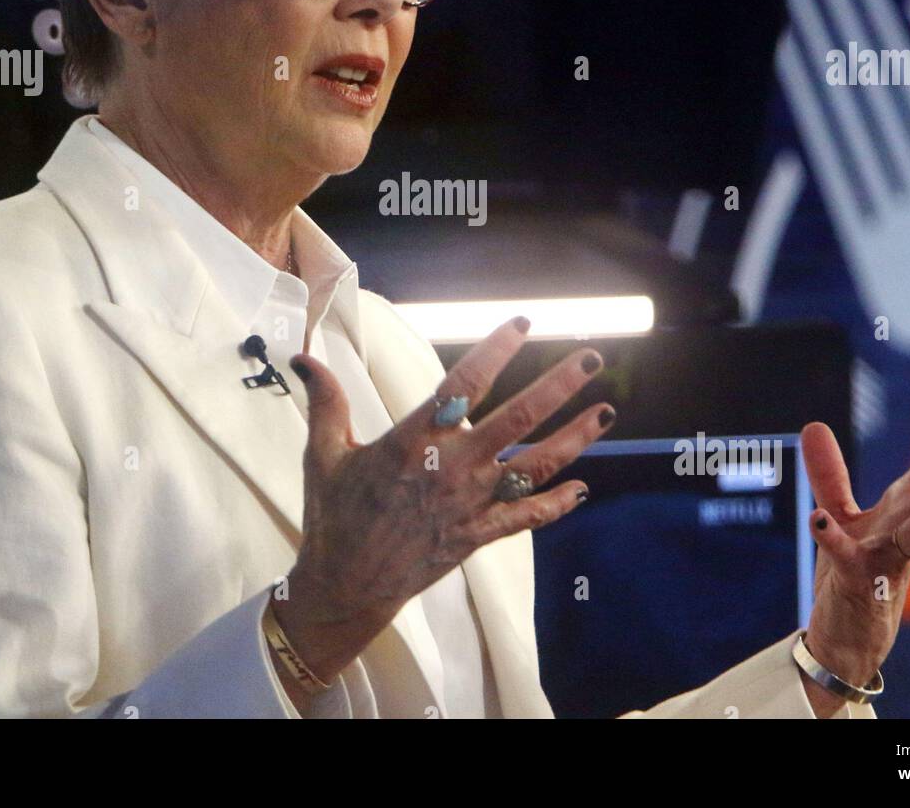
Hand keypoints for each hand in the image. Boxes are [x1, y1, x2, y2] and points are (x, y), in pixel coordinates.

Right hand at [273, 316, 613, 687]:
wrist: (344, 585)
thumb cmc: (334, 515)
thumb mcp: (323, 453)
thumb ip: (325, 401)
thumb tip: (304, 356)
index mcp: (414, 440)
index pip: (464, 383)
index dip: (496, 350)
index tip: (522, 324)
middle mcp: (451, 467)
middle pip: (518, 417)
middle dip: (558, 384)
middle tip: (590, 356)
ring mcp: (470, 503)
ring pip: (534, 465)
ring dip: (574, 438)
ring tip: (604, 412)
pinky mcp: (478, 536)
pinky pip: (526, 518)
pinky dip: (557, 503)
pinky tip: (584, 487)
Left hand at [799, 376, 909, 708]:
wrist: (847, 630)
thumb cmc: (858, 569)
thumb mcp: (843, 512)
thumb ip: (829, 472)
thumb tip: (813, 425)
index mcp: (908, 507)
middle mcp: (909, 530)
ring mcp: (889, 557)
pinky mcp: (858, 580)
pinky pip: (848, 557)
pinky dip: (832, 536)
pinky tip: (816, 517)